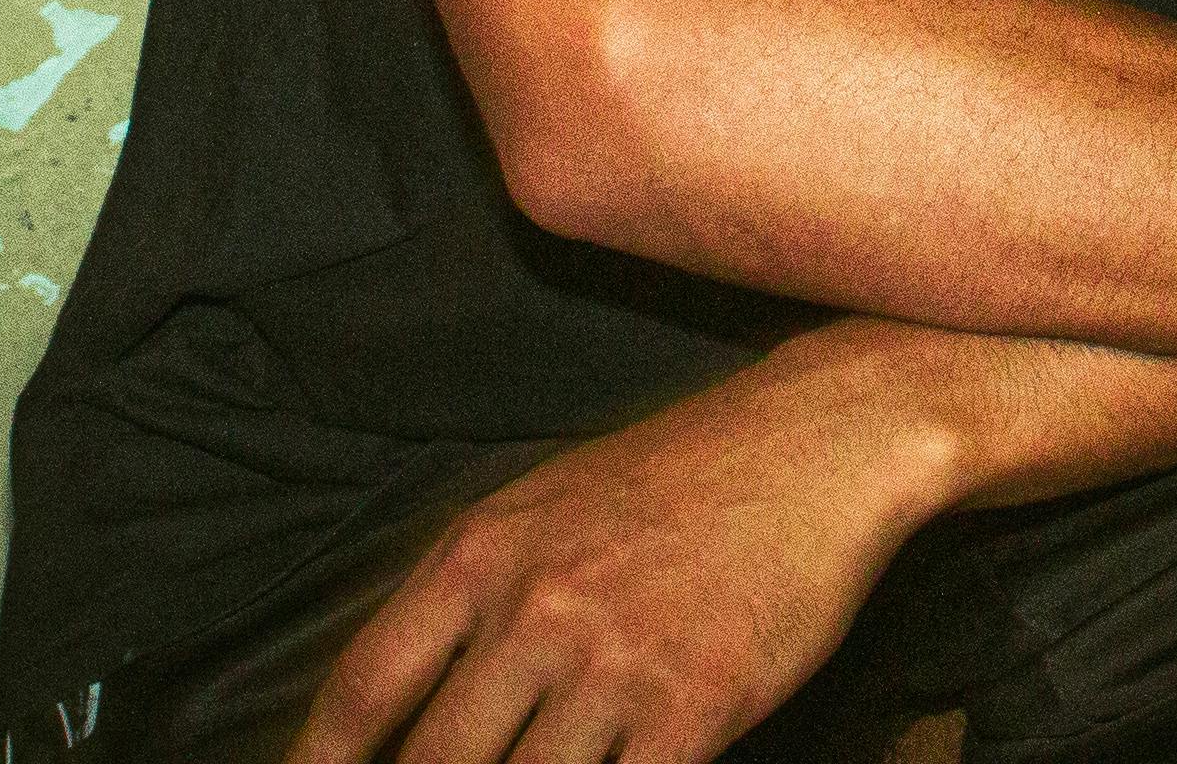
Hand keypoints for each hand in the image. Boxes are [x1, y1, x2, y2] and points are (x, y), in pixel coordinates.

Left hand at [280, 352, 953, 763]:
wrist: (814, 444)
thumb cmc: (675, 478)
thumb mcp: (542, 508)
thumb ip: (469, 599)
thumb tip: (403, 698)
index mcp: (479, 556)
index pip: (362, 690)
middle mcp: (532, 612)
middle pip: (433, 763)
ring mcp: (612, 666)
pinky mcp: (692, 709)